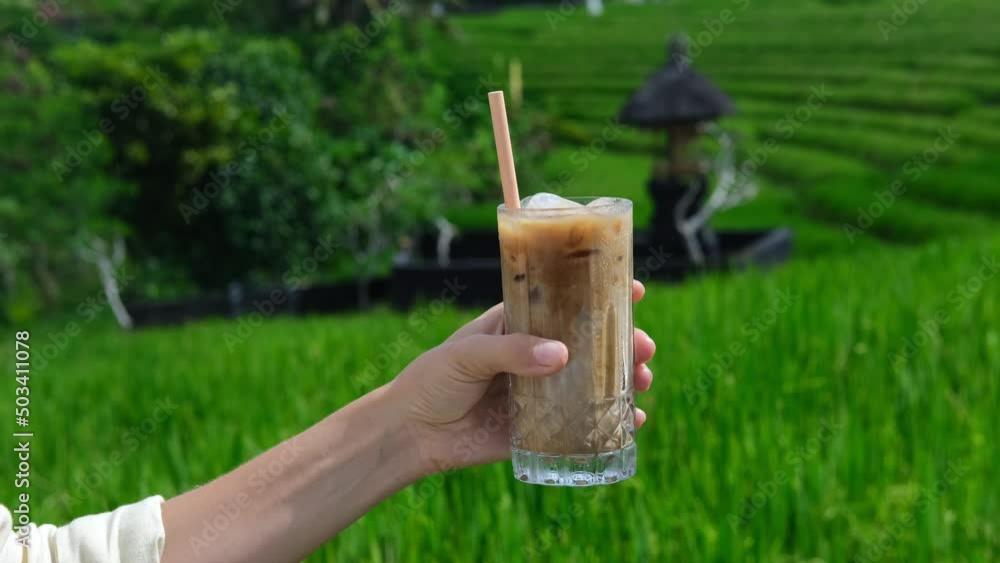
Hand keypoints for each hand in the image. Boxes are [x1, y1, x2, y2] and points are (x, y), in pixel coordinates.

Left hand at [388, 280, 656, 474]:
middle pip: (589, 343)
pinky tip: (633, 421)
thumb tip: (561, 355)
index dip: (601, 294)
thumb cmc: (432, 381)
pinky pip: (582, 424)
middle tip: (645, 348)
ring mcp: (541, 392)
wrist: (411, 434)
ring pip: (592, 382)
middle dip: (623, 343)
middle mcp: (535, 354)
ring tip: (643, 382)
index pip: (564, 302)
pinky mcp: (540, 429)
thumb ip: (510, 352)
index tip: (636, 290)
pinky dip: (610, 422)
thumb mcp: (467, 355)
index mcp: (518, 324)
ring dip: (623, 380)